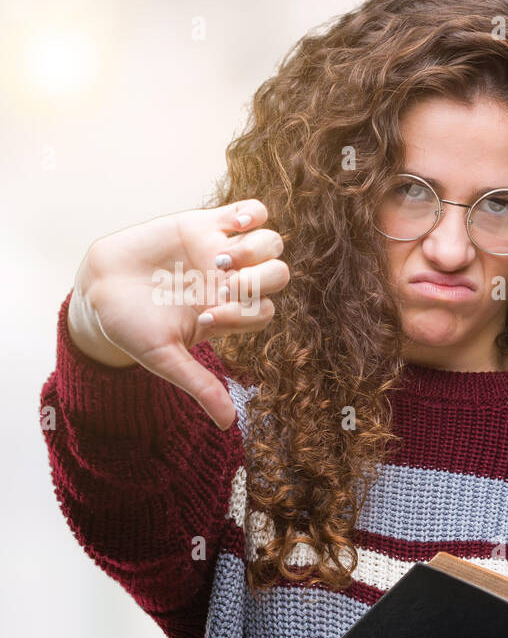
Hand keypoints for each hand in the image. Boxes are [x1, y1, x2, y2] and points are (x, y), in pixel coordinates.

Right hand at [68, 198, 289, 429]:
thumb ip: (200, 385)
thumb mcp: (165, 359)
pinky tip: (235, 223)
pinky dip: (253, 214)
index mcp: (230, 312)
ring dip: (253, 249)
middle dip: (258, 279)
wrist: (99, 289)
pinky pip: (250, 212)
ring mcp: (222, 251)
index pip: (264, 312)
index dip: (244, 315)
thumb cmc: (133, 328)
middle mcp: (234, 282)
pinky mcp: (205, 223)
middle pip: (278, 275)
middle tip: (220, 281)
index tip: (203, 318)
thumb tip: (228, 425)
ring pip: (270, 243)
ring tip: (217, 258)